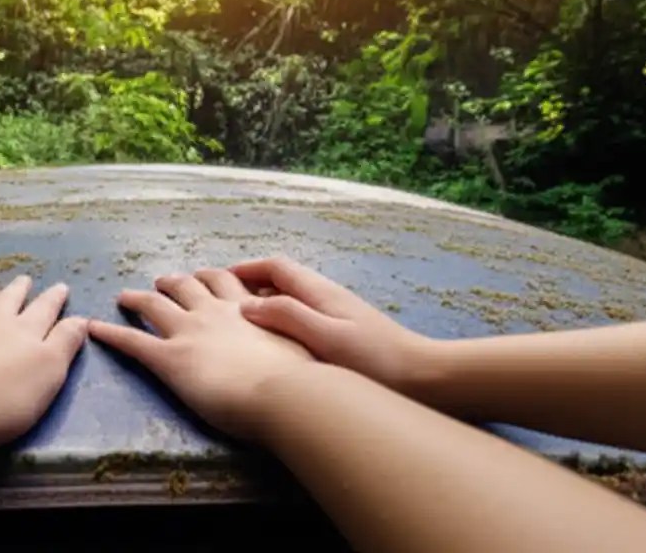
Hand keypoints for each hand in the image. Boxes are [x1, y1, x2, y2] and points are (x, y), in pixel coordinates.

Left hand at [0, 276, 86, 452]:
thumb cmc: (3, 398)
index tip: (61, 287)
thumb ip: (64, 344)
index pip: (45, 310)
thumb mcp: (48, 374)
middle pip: (10, 301)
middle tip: (25, 280)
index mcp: (26, 332)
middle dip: (20, 291)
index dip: (54, 299)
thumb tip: (80, 318)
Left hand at [89, 268, 315, 440]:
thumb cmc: (302, 377)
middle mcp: (215, 311)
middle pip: (188, 285)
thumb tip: (301, 348)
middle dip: (173, 281)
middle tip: (164, 282)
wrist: (284, 392)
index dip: (212, 278)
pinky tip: (94, 328)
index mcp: (248, 308)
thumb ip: (292, 342)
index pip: (226, 283)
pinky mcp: (169, 359)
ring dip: (139, 298)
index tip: (205, 277)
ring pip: (156, 305)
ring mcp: (189, 332)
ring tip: (125, 297)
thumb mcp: (304, 348)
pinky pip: (132, 341)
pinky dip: (110, 333)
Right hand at [231, 257, 438, 395]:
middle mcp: (327, 298)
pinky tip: (276, 348)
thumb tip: (246, 304)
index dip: (245, 269)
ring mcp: (337, 316)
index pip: (276, 267)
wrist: (425, 378)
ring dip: (266, 306)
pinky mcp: (344, 335)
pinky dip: (282, 325)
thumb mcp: (326, 336)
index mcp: (320, 292)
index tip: (220, 280)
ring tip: (241, 326)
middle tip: (222, 302)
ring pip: (292, 301)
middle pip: (282, 281)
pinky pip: (303, 320)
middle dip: (250, 286)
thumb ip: (287, 316)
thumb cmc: (376, 360)